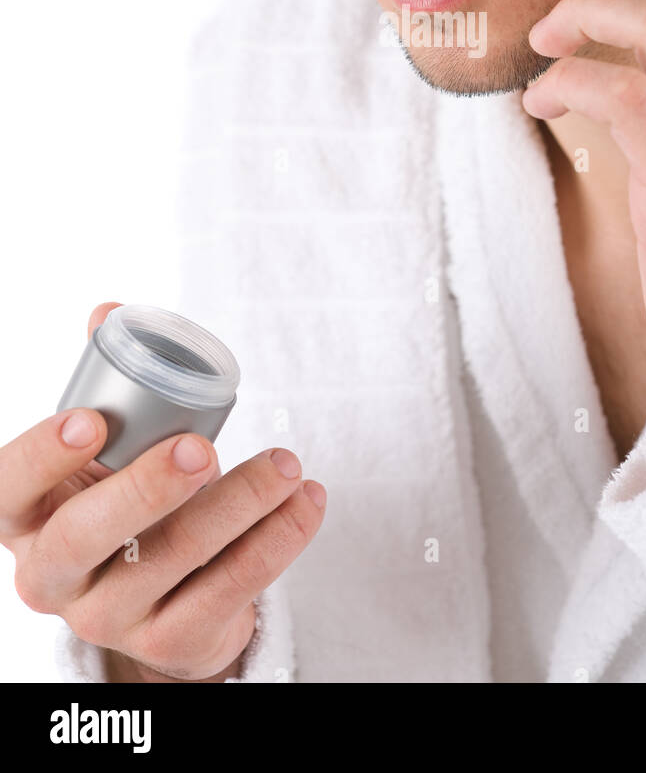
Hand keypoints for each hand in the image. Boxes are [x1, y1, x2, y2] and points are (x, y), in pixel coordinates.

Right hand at [2, 302, 325, 679]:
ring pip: (173, 559)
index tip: (91, 418)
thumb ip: (107, 381)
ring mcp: (110, 618)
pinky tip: (307, 500)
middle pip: (86, 536)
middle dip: (145, 488)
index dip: (42, 455)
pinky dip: (277, 540)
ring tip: (287, 462)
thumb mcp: (106, 452)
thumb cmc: (127, 498)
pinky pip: (229, 591)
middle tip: (201, 448)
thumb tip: (109, 312)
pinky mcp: (173, 643)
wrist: (167, 597)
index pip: (9, 488)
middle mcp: (55, 576)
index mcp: (27, 518)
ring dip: (240, 503)